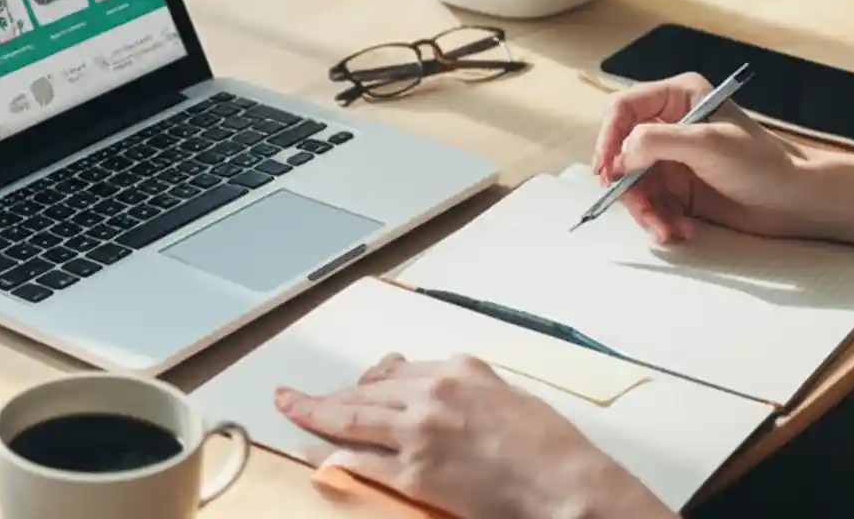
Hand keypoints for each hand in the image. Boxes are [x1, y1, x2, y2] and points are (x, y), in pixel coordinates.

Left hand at [275, 353, 672, 518]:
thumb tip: (434, 384)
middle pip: (366, 389)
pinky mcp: (414, 471)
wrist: (564, 484)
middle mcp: (432, 392)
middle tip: (298, 395)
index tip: (354, 388)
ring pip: (352, 417)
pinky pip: (361, 458)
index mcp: (457, 370)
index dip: (368, 383)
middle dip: (330, 394)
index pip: (396, 371)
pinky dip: (332, 452)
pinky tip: (312, 450)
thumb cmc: (548, 446)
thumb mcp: (507, 396)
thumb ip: (466, 386)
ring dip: (314, 412)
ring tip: (288, 408)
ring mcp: (419, 431)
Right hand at [592, 72, 811, 242]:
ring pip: (633, 185)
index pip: (623, 109)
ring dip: (646, 211)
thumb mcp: (708, 143)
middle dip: (629, 186)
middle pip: (622, 153)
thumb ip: (657, 141)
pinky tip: (681, 230)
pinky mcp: (678, 189)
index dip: (608, 138)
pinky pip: (651, 205)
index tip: (607, 169)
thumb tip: (620, 156)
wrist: (796, 202)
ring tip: (668, 229)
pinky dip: (660, 221)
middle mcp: (671, 125)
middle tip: (639, 208)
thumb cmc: (763, 164)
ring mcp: (673, 159)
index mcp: (678, 98)